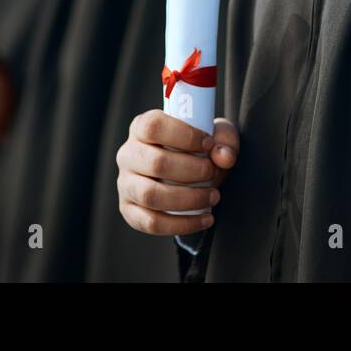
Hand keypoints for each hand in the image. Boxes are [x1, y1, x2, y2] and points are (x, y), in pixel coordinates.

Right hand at [116, 110, 237, 235]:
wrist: (188, 174)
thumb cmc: (197, 150)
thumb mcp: (214, 137)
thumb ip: (224, 141)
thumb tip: (224, 157)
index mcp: (142, 128)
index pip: (153, 126)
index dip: (184, 135)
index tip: (208, 144)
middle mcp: (128, 154)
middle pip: (155, 163)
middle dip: (192, 170)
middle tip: (212, 172)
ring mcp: (125, 184)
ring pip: (151, 195)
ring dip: (189, 199)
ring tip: (213, 196)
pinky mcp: (129, 210)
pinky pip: (151, 223)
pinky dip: (182, 224)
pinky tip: (205, 219)